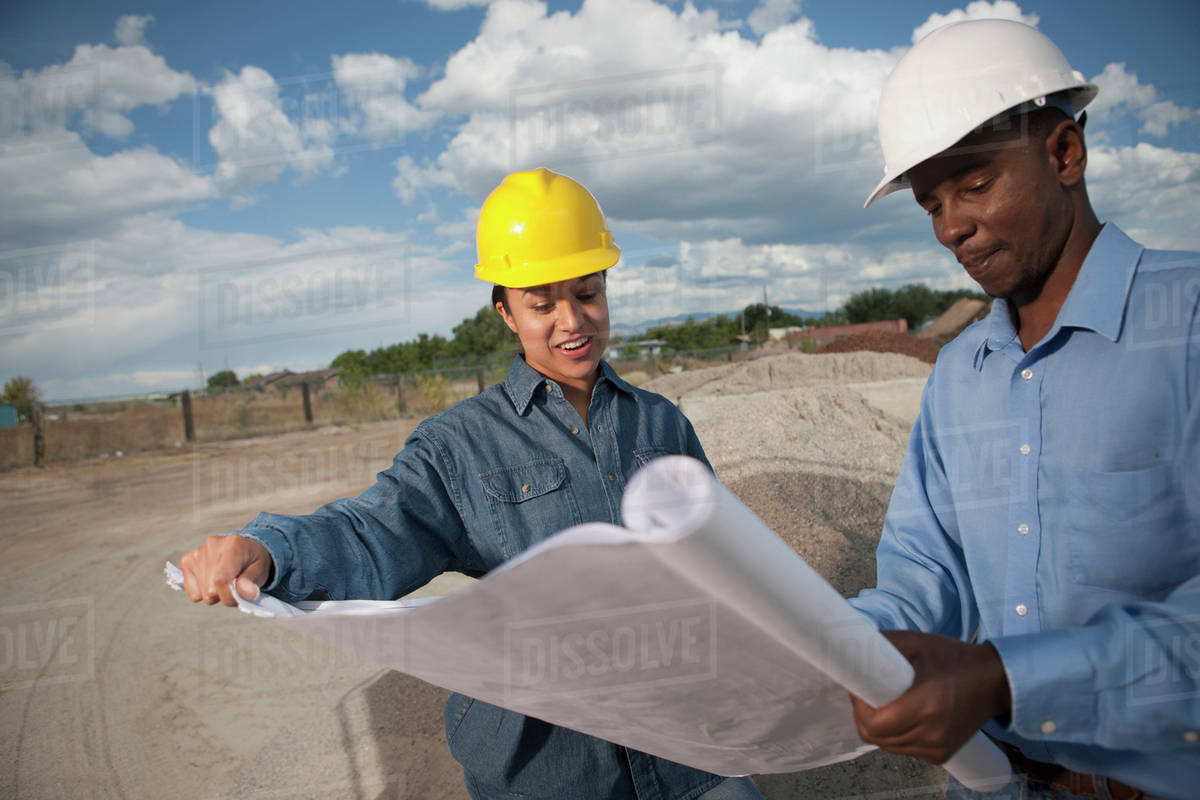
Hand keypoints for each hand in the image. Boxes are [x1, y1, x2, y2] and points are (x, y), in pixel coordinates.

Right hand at [179, 534, 272, 606]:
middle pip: (211, 590)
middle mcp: (212, 545)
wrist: (246, 550)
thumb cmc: (253, 562)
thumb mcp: (260, 571)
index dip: (230, 594)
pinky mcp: (186, 561)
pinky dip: (203, 592)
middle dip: (225, 594)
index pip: (221, 580)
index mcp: (233, 544)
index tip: (240, 593)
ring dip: (216, 593)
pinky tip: (212, 580)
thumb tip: (247, 593)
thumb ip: (252, 582)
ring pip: (203, 593)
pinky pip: (193, 593)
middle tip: (235, 583)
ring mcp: (197, 552)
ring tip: (225, 579)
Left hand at [849, 630, 1011, 763]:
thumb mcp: (915, 643)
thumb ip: (881, 647)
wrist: (992, 681)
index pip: (875, 724)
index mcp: (927, 704)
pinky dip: (896, 736)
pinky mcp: (941, 755)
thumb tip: (849, 651)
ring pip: (888, 746)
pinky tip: (904, 716)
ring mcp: (938, 748)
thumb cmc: (952, 658)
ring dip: (879, 727)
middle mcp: (932, 733)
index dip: (860, 707)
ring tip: (887, 703)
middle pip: (876, 737)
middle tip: (868, 695)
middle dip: (865, 716)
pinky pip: (904, 749)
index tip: (861, 690)